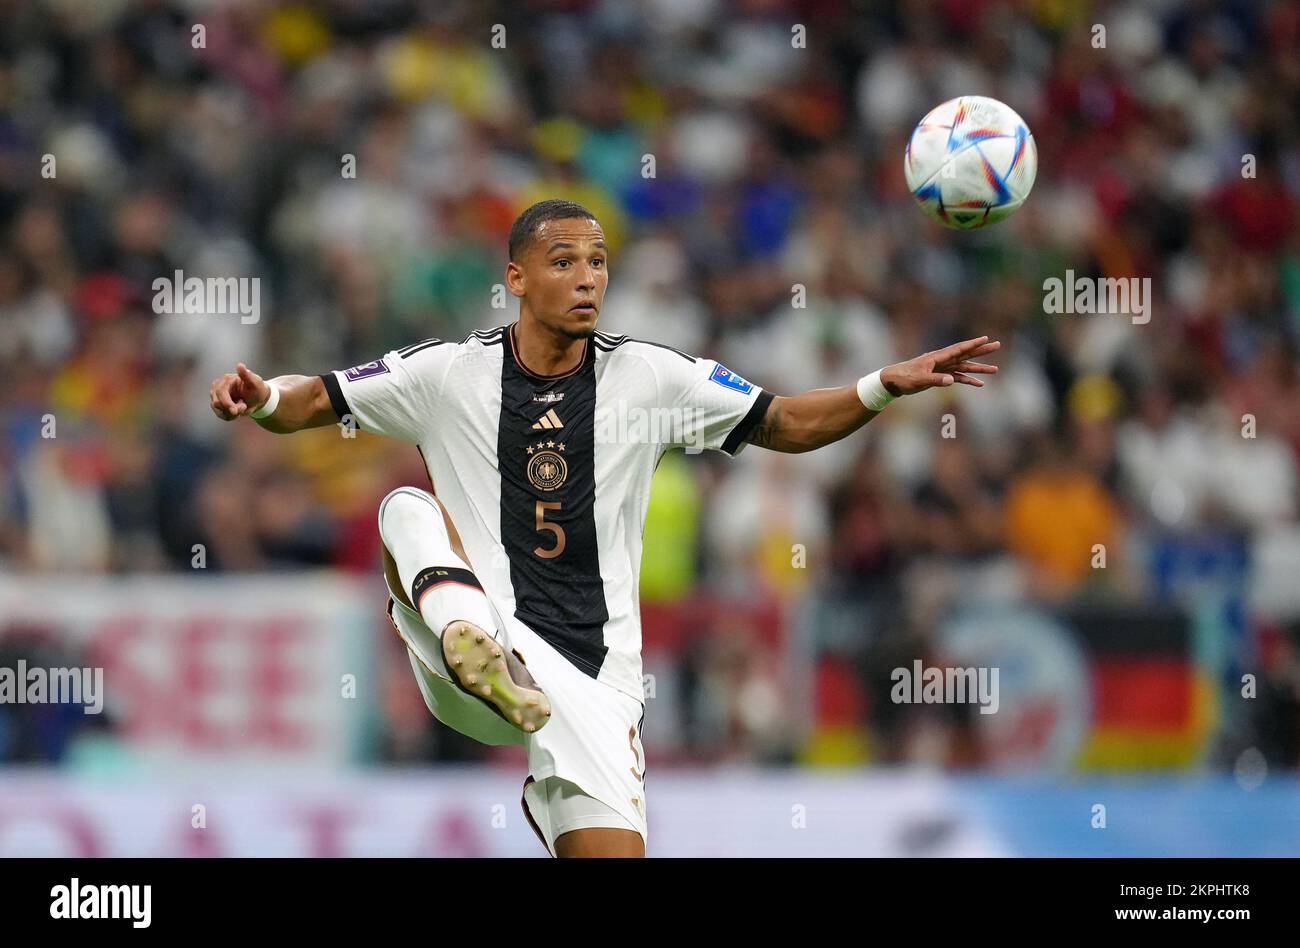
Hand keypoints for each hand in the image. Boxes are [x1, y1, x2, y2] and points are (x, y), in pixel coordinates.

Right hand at [210, 363, 269, 419]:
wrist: (258, 398)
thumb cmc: (257, 389)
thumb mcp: (256, 382)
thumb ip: (247, 375)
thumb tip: (240, 365)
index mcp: (226, 380)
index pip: (220, 393)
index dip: (227, 404)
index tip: (236, 411)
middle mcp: (217, 387)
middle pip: (217, 403)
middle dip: (231, 410)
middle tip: (244, 407)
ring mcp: (216, 396)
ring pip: (218, 410)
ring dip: (232, 413)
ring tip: (242, 407)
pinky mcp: (217, 404)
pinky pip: (220, 414)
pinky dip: (230, 416)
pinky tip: (238, 411)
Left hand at [880, 336, 1000, 395]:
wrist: (892, 381)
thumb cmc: (904, 378)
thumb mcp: (919, 380)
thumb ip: (935, 380)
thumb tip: (952, 381)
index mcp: (937, 357)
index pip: (959, 349)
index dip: (973, 344)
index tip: (986, 338)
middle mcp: (942, 360)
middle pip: (966, 355)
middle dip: (982, 351)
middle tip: (998, 345)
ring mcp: (942, 368)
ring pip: (964, 367)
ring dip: (979, 368)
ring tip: (995, 369)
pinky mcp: (940, 376)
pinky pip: (958, 377)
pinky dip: (968, 380)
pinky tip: (979, 384)